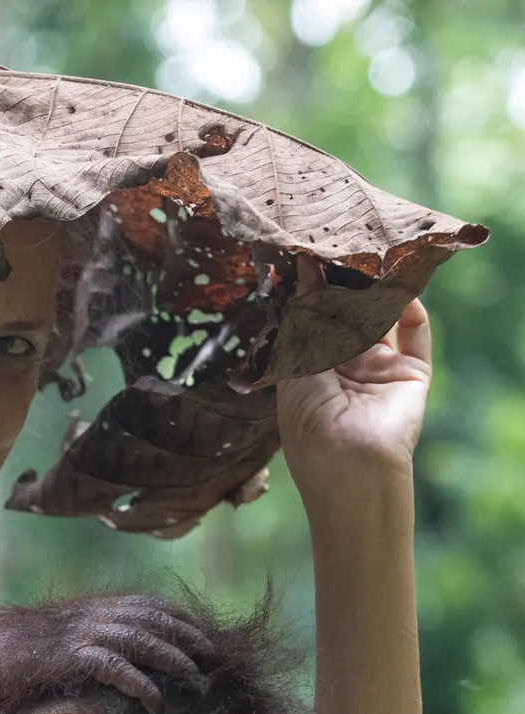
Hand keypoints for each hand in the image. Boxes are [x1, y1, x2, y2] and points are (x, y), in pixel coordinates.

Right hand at [0, 595, 214, 713]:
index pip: (154, 605)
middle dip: (189, 638)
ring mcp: (86, 632)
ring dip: (173, 659)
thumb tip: (135, 651)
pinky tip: (154, 701)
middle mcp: (98, 613)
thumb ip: (102, 633)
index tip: (207, 638)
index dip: (184, 620)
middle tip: (213, 659)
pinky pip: (115, 666)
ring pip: (142, 640)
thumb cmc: (33, 648)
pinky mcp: (73, 655)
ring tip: (195, 680)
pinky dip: (140, 683)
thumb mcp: (74, 632)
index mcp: (101, 606)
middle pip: (156, 620)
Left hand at [277, 256, 432, 509]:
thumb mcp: (297, 364)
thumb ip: (303, 317)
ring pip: (382, 317)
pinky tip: (397, 286)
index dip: (311, 290)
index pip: (313, 321)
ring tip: (368, 255)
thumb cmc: (310, 425)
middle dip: (345, 284)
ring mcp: (380, 370)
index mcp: (310, 371)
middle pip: (348, 314)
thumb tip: (304, 268)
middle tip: (340, 244)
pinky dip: (410, 307)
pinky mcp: (412, 373)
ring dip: (376, 290)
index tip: (307, 253)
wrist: (351, 470)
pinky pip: (415, 332)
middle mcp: (346, 368)